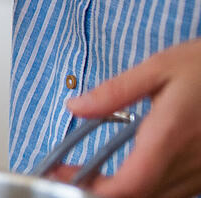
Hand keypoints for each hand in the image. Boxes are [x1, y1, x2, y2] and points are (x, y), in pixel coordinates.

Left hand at [63, 39, 200, 197]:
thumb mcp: (159, 67)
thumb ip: (116, 91)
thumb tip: (76, 106)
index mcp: (171, 134)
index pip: (130, 184)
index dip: (95, 191)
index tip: (64, 177)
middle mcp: (189, 161)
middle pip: (139, 196)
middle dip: (98, 192)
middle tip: (67, 174)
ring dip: (122, 192)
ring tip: (88, 174)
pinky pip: (175, 192)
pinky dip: (145, 188)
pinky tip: (125, 172)